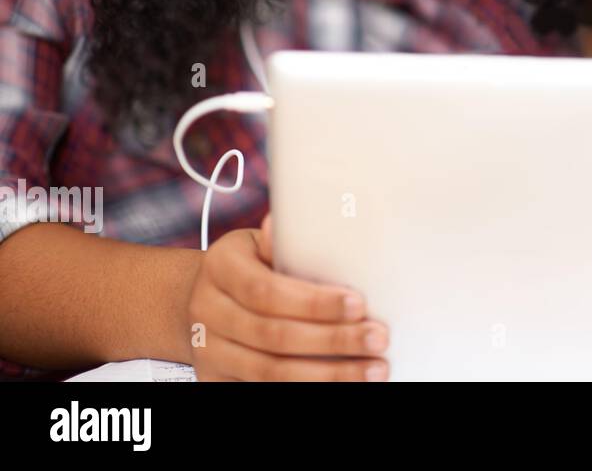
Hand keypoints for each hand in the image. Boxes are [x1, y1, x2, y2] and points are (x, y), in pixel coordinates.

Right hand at [187, 213, 388, 380]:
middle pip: (274, 335)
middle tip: (377, 338)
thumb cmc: (247, 266)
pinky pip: (262, 390)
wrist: (199, 299)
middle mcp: (207, 312)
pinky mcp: (216, 380)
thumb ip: (286, 241)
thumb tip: (320, 216)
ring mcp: (208, 352)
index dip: (315, 302)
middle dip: (333, 340)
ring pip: (270, 372)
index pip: (267, 291)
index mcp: (220, 268)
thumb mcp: (259, 244)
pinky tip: (342, 383)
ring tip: (373, 369)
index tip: (359, 305)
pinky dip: (307, 388)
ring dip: (328, 374)